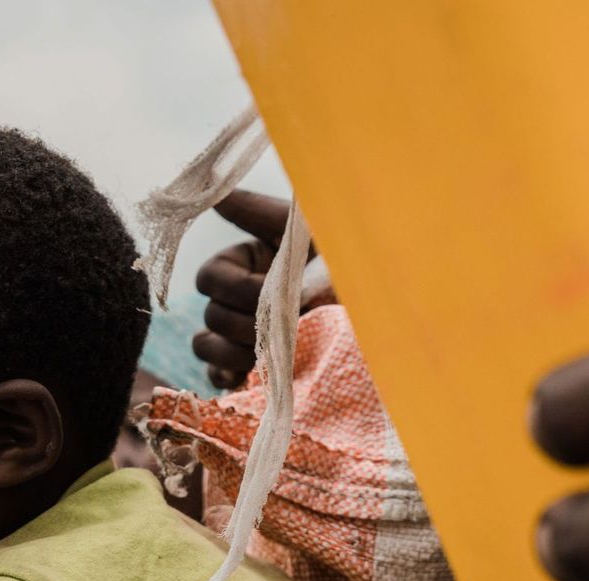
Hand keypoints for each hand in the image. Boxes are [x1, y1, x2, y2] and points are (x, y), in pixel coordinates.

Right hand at [193, 190, 333, 388]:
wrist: (382, 314)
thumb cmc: (347, 267)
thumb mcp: (309, 234)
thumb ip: (260, 214)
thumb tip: (217, 195)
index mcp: (246, 263)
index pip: (210, 277)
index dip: (238, 289)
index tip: (276, 291)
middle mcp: (239, 299)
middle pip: (210, 314)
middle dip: (244, 324)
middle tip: (284, 327)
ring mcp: (242, 335)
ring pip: (205, 345)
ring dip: (232, 352)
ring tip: (270, 356)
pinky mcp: (249, 368)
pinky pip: (216, 376)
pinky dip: (226, 377)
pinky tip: (249, 377)